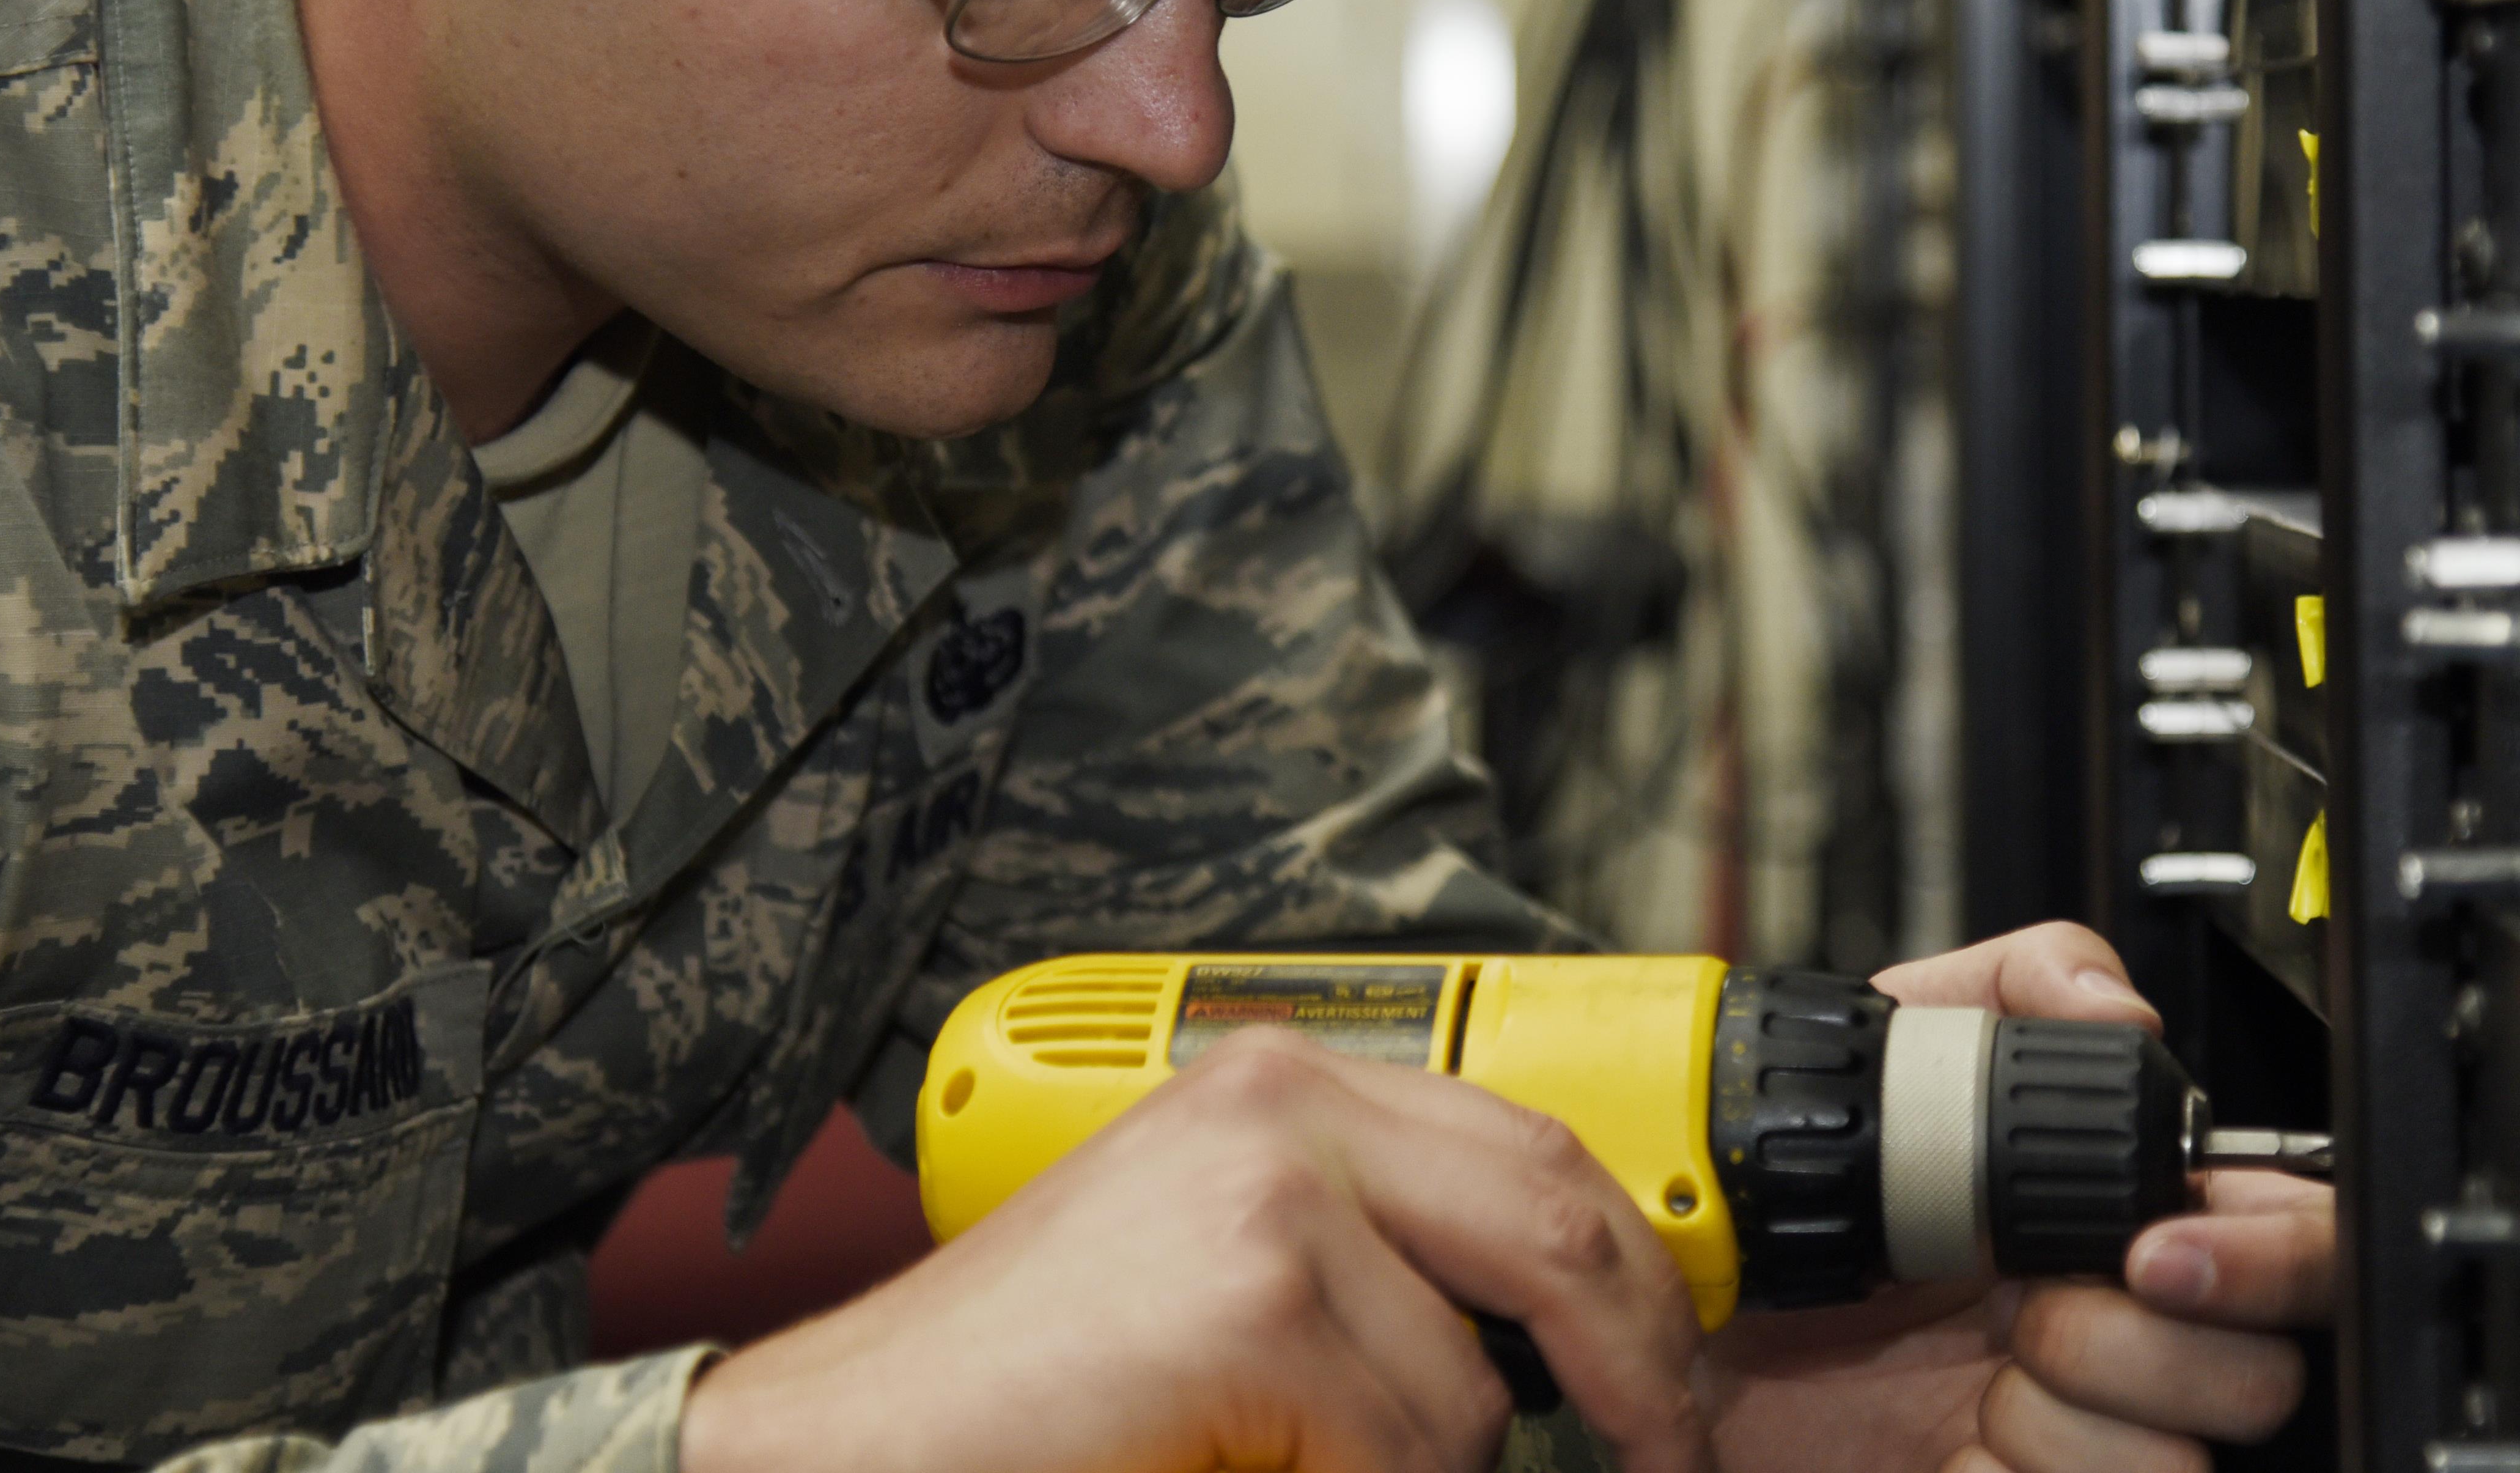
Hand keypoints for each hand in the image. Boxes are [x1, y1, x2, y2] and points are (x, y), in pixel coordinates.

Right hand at [678, 1028, 1709, 1472]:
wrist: (849, 1447)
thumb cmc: (1030, 1392)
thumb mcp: (1224, 1276)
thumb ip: (1376, 1263)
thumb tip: (1562, 1346)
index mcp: (1281, 1084)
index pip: (1533, 1149)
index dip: (1629, 1268)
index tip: (1667, 1370)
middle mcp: (1283, 1106)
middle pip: (1560, 1222)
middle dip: (1644, 1366)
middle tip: (1670, 1457)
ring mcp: (1271, 1193)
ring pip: (1478, 1384)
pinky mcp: (1254, 1299)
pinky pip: (1408, 1448)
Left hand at [1699, 926, 2333, 1472]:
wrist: (1682, 1305)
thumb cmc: (1805, 1200)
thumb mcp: (1893, 1056)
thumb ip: (2009, 989)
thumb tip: (2119, 1009)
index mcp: (2113, 1233)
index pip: (2284, 1244)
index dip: (2271, 1250)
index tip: (2165, 1246)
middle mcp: (2113, 1343)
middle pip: (2264, 1368)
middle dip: (2169, 1340)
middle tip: (2049, 1306)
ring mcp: (2072, 1439)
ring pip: (2182, 1458)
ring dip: (2085, 1410)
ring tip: (1992, 1368)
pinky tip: (1964, 1443)